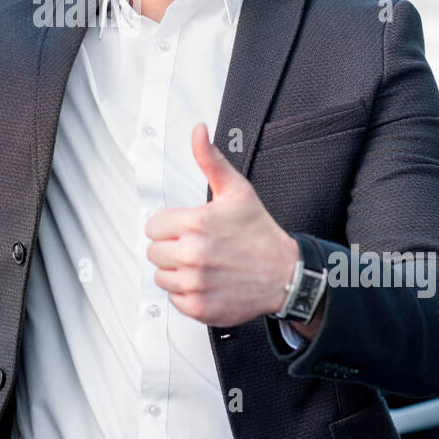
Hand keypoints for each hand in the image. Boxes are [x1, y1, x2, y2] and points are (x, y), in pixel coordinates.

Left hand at [144, 123, 300, 326]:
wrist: (285, 274)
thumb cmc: (259, 232)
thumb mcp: (236, 190)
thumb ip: (210, 159)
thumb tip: (198, 131)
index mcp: (195, 223)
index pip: (153, 226)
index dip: (170, 226)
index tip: (188, 228)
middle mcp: (192, 254)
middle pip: (153, 251)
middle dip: (172, 248)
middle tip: (198, 247)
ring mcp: (195, 283)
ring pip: (161, 276)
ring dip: (177, 272)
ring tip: (203, 265)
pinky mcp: (199, 307)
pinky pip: (174, 299)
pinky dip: (187, 293)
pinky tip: (207, 282)